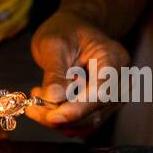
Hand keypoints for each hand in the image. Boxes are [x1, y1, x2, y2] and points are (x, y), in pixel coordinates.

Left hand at [26, 8, 130, 138]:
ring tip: (36, 100)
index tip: (52, 116)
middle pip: (94, 112)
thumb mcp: (54, 44)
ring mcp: (112, 96)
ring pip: (87, 122)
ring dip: (59, 119)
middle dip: (62, 116)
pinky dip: (63, 120)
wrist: (72, 30)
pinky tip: (45, 105)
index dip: (77, 109)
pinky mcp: (100, 106)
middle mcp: (119, 81)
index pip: (100, 93)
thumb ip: (55, 73)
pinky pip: (83, 122)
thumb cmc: (64, 31)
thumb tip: (54, 100)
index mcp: (113, 59)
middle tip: (32, 108)